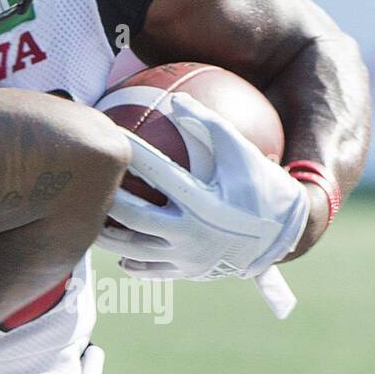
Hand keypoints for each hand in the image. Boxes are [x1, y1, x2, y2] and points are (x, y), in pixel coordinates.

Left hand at [95, 92, 309, 280]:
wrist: (289, 236)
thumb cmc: (263, 186)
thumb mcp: (242, 152)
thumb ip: (210, 124)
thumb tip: (175, 100)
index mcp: (205, 205)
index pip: (157, 174)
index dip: (130, 153)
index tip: (109, 134)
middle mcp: (192, 235)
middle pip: (131, 217)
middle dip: (103, 197)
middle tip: (85, 177)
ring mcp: (186, 259)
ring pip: (130, 248)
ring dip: (104, 231)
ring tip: (85, 212)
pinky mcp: (186, 273)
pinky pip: (147, 268)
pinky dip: (127, 258)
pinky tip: (114, 247)